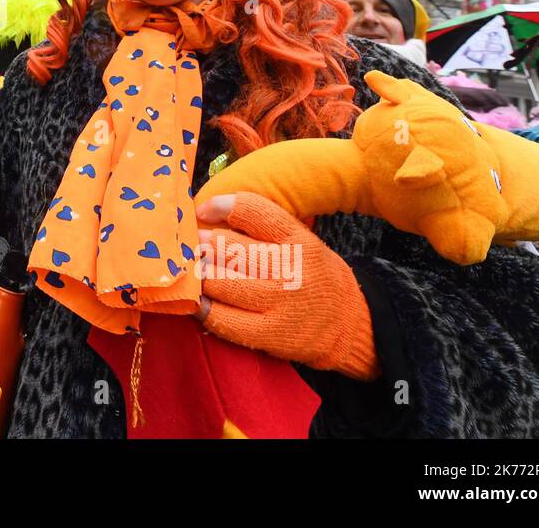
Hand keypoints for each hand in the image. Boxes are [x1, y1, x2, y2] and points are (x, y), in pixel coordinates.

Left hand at [194, 192, 379, 380]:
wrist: (348, 324)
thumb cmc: (313, 275)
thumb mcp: (302, 241)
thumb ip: (264, 228)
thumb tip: (209, 214)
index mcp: (298, 240)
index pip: (251, 210)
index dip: (219, 205)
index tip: (202, 211)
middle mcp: (289, 269)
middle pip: (229, 248)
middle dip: (201, 245)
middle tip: (190, 246)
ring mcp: (278, 303)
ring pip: (221, 282)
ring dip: (199, 275)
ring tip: (191, 271)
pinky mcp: (268, 334)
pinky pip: (223, 319)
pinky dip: (204, 308)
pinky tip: (198, 301)